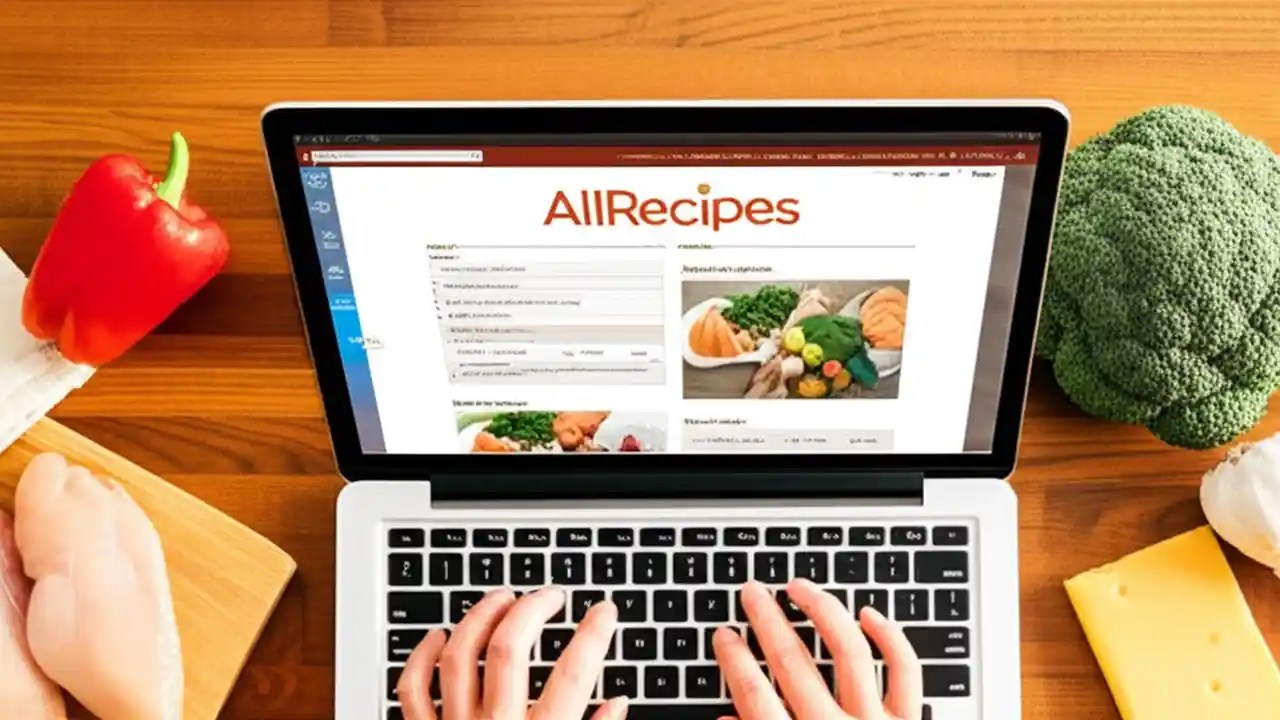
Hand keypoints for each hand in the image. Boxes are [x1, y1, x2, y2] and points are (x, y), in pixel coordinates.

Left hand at [397, 587, 627, 719]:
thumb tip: (618, 704)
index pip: (574, 674)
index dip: (593, 633)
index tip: (603, 612)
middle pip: (510, 649)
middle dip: (533, 608)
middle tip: (551, 595)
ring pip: (459, 655)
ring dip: (480, 617)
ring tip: (503, 598)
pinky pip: (413, 688)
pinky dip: (422, 656)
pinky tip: (440, 635)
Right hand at [714, 579, 922, 719]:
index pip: (753, 695)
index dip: (733, 659)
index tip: (723, 634)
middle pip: (792, 664)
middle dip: (766, 621)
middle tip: (752, 593)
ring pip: (847, 651)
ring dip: (821, 611)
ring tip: (799, 587)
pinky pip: (905, 670)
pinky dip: (889, 637)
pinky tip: (869, 613)